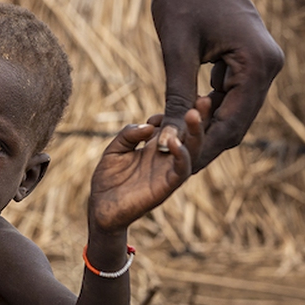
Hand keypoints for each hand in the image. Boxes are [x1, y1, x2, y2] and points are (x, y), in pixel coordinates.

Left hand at [88, 99, 210, 233]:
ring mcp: (168, 172)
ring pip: (192, 151)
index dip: (179, 110)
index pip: (175, 125)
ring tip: (194, 114)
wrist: (101, 209)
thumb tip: (150, 126)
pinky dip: (181, 156)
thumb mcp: (115, 149)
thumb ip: (129, 134)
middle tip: (203, 98)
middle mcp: (166, 157)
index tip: (179, 95)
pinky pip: (181, 171)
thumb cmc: (108, 179)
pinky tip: (175, 142)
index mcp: (155, 146)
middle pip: (190, 135)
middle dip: (198, 117)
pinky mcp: (166, 187)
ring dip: (195, 133)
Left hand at [151, 0, 283, 171]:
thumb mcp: (177, 50)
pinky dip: (207, 106)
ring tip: (168, 137)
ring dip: (204, 125)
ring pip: (234, 110)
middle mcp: (269, 66)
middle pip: (238, 121)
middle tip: (170, 159)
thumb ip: (177, 97)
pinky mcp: (248, 58)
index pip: (234, 124)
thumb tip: (168, 139)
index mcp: (259, 65)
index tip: (175, 165)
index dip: (204, 147)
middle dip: (204, 140)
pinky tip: (177, 114)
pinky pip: (230, 93)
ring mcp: (261, 62)